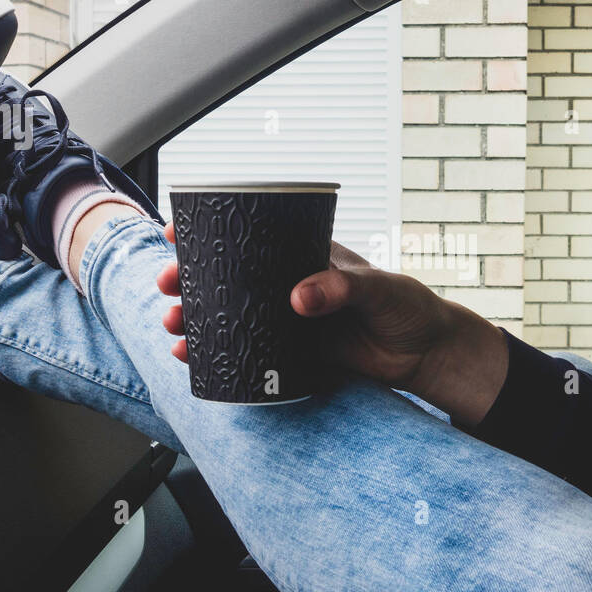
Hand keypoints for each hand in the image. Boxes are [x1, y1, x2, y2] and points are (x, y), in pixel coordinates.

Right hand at [156, 223, 507, 425]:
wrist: (425, 356)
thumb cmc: (407, 307)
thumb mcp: (377, 289)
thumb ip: (341, 288)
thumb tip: (299, 297)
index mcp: (305, 253)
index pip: (250, 233)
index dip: (207, 231)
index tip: (175, 232)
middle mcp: (287, 282)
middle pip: (226, 277)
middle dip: (189, 281)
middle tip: (167, 287)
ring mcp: (285, 318)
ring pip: (228, 314)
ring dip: (195, 320)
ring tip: (173, 330)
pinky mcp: (291, 353)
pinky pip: (245, 351)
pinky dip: (216, 355)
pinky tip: (193, 360)